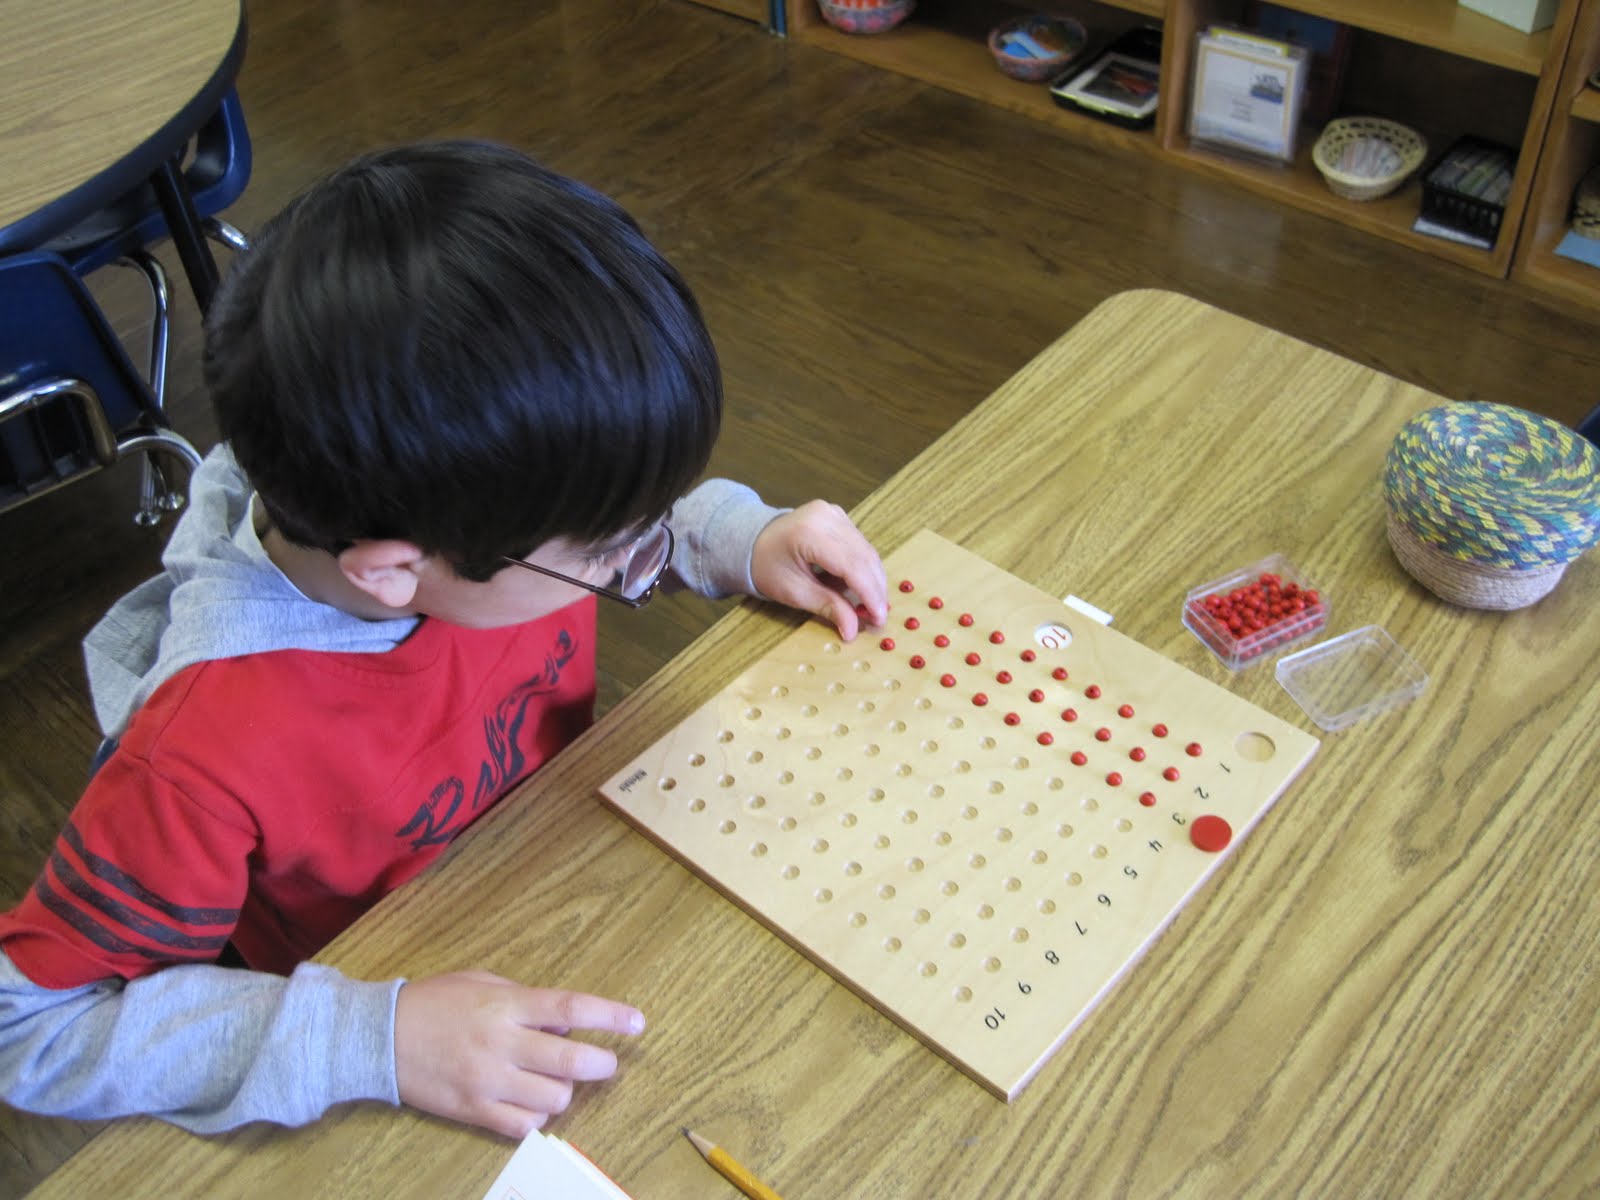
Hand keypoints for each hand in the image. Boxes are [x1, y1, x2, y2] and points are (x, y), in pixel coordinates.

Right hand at [394, 971, 644, 1138]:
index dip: (609, 1017)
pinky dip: (537, 1118)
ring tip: (556, 1082)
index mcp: (506, 1004)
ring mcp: (488, 1080)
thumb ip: (524, 998)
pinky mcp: (473, 1110)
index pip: (571, 1009)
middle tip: (606, 1062)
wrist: (379, 1037)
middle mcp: (502, 1043)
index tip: (637, 1023)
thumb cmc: (434, 1002)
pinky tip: (531, 1103)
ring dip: (565, 1092)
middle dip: (602, 1064)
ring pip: (554, 1099)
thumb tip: (564, 1020)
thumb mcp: (483, 982)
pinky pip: (523, 1126)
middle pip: (571, 1062)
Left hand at [751, 501, 888, 640]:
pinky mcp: (838, 515)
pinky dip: (861, 568)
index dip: (870, 594)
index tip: (879, 619)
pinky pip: (859, 544)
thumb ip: (827, 607)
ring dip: (871, 580)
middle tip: (876, 617)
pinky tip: (853, 585)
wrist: (752, 540)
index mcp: (810, 533)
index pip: (852, 566)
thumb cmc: (767, 567)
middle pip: (865, 556)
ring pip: (867, 550)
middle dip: (875, 590)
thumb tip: (853, 630)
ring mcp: (834, 512)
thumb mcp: (794, 592)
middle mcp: (827, 517)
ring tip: (866, 606)